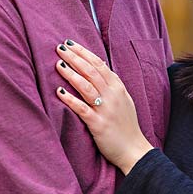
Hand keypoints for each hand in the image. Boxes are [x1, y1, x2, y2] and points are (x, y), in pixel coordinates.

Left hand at [55, 40, 153, 173]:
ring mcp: (106, 109)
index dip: (84, 53)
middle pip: (91, 71)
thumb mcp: (124, 100)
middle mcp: (112, 95)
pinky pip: (82, 109)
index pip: (99, 64)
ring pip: (86, 86)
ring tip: (58, 64)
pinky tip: (59, 92)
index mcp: (118, 88)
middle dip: (74, 58)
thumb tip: (97, 71)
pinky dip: (70, 99)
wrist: (134, 149)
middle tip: (59, 48)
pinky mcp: (98, 124)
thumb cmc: (126, 125)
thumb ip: (111, 86)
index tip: (70, 44)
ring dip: (71, 74)